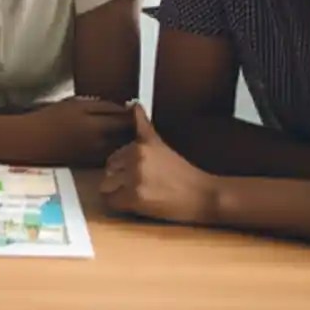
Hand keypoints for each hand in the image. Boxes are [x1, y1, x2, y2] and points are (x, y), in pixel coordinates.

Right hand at [22, 97, 133, 165]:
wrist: (32, 140)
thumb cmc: (51, 118)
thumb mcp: (76, 104)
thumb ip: (102, 106)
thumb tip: (123, 108)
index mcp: (98, 126)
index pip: (126, 120)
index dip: (134, 114)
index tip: (135, 108)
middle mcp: (101, 144)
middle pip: (128, 137)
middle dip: (133, 128)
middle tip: (132, 119)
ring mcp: (97, 155)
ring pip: (122, 148)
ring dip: (126, 140)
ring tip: (122, 130)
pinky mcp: (92, 163)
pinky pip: (111, 155)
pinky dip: (115, 148)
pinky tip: (109, 141)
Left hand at [101, 104, 220, 224]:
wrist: (203, 195)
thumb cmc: (182, 172)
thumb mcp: (160, 145)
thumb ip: (143, 126)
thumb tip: (133, 104)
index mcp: (139, 146)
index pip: (113, 159)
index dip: (122, 169)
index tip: (138, 175)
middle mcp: (135, 159)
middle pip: (108, 172)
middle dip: (118, 181)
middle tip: (139, 187)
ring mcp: (134, 178)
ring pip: (106, 187)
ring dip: (117, 193)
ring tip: (138, 196)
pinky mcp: (136, 198)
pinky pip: (112, 202)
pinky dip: (120, 205)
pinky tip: (136, 204)